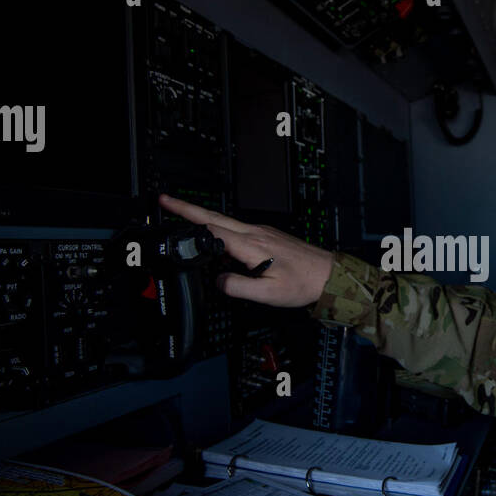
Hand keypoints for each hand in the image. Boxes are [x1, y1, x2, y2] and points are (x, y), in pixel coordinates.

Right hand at [158, 194, 333, 306]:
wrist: (329, 274)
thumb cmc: (304, 283)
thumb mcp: (269, 294)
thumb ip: (238, 287)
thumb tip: (218, 281)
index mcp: (251, 245)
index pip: (211, 227)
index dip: (186, 216)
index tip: (166, 206)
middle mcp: (256, 233)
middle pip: (214, 216)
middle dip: (187, 207)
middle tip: (166, 201)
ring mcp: (262, 232)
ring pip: (226, 221)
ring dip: (203, 217)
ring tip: (183, 216)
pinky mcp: (268, 236)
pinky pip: (238, 229)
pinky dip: (221, 228)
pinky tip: (218, 241)